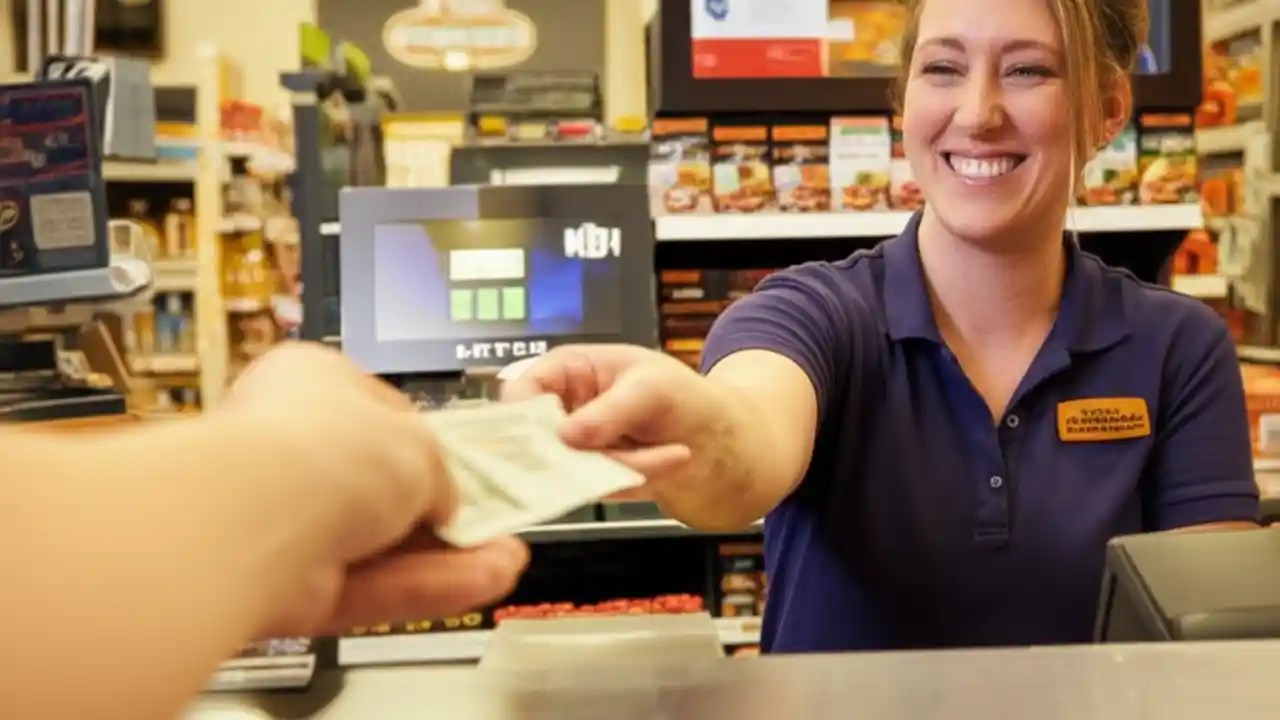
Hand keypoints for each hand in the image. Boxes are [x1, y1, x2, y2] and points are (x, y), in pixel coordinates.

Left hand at [219, 342, 528, 636]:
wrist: (256, 517)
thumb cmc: (318, 449)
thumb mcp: (420, 445)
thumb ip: (441, 473)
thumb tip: (445, 501)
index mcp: (311, 383)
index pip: (380, 414)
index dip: (429, 444)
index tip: (469, 469)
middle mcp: (290, 451)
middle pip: (381, 489)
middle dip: (441, 513)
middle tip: (489, 524)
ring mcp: (285, 523)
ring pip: (380, 546)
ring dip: (444, 557)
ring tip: (500, 561)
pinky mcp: (289, 586)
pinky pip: (368, 587)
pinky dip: (421, 588)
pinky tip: (473, 583)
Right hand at [501, 344, 699, 484]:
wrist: (722, 442)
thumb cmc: (687, 398)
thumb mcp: (652, 390)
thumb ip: (608, 412)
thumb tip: (565, 435)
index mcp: (567, 370)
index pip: (522, 391)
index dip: (524, 416)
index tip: (552, 437)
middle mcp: (563, 410)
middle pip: (537, 439)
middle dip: (585, 450)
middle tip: (623, 450)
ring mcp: (575, 448)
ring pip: (569, 470)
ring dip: (622, 465)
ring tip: (671, 450)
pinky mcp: (590, 478)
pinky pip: (595, 488)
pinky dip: (634, 478)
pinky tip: (669, 459)